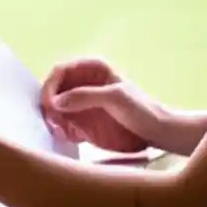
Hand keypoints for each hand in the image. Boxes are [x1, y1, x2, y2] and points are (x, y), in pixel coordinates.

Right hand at [40, 57, 164, 152]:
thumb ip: (85, 96)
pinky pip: (63, 126)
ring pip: (55, 110)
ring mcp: (81, 106)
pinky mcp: (83, 124)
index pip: (61, 71)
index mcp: (91, 69)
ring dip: (53, 120)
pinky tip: (68, 137)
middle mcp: (82, 85)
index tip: (49, 104)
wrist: (157, 132)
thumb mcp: (115, 97)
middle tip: (52, 120)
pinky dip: (61, 131)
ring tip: (61, 131)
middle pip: (54, 91)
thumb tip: (55, 102)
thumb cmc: (141, 108)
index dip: (51, 85)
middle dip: (49, 105)